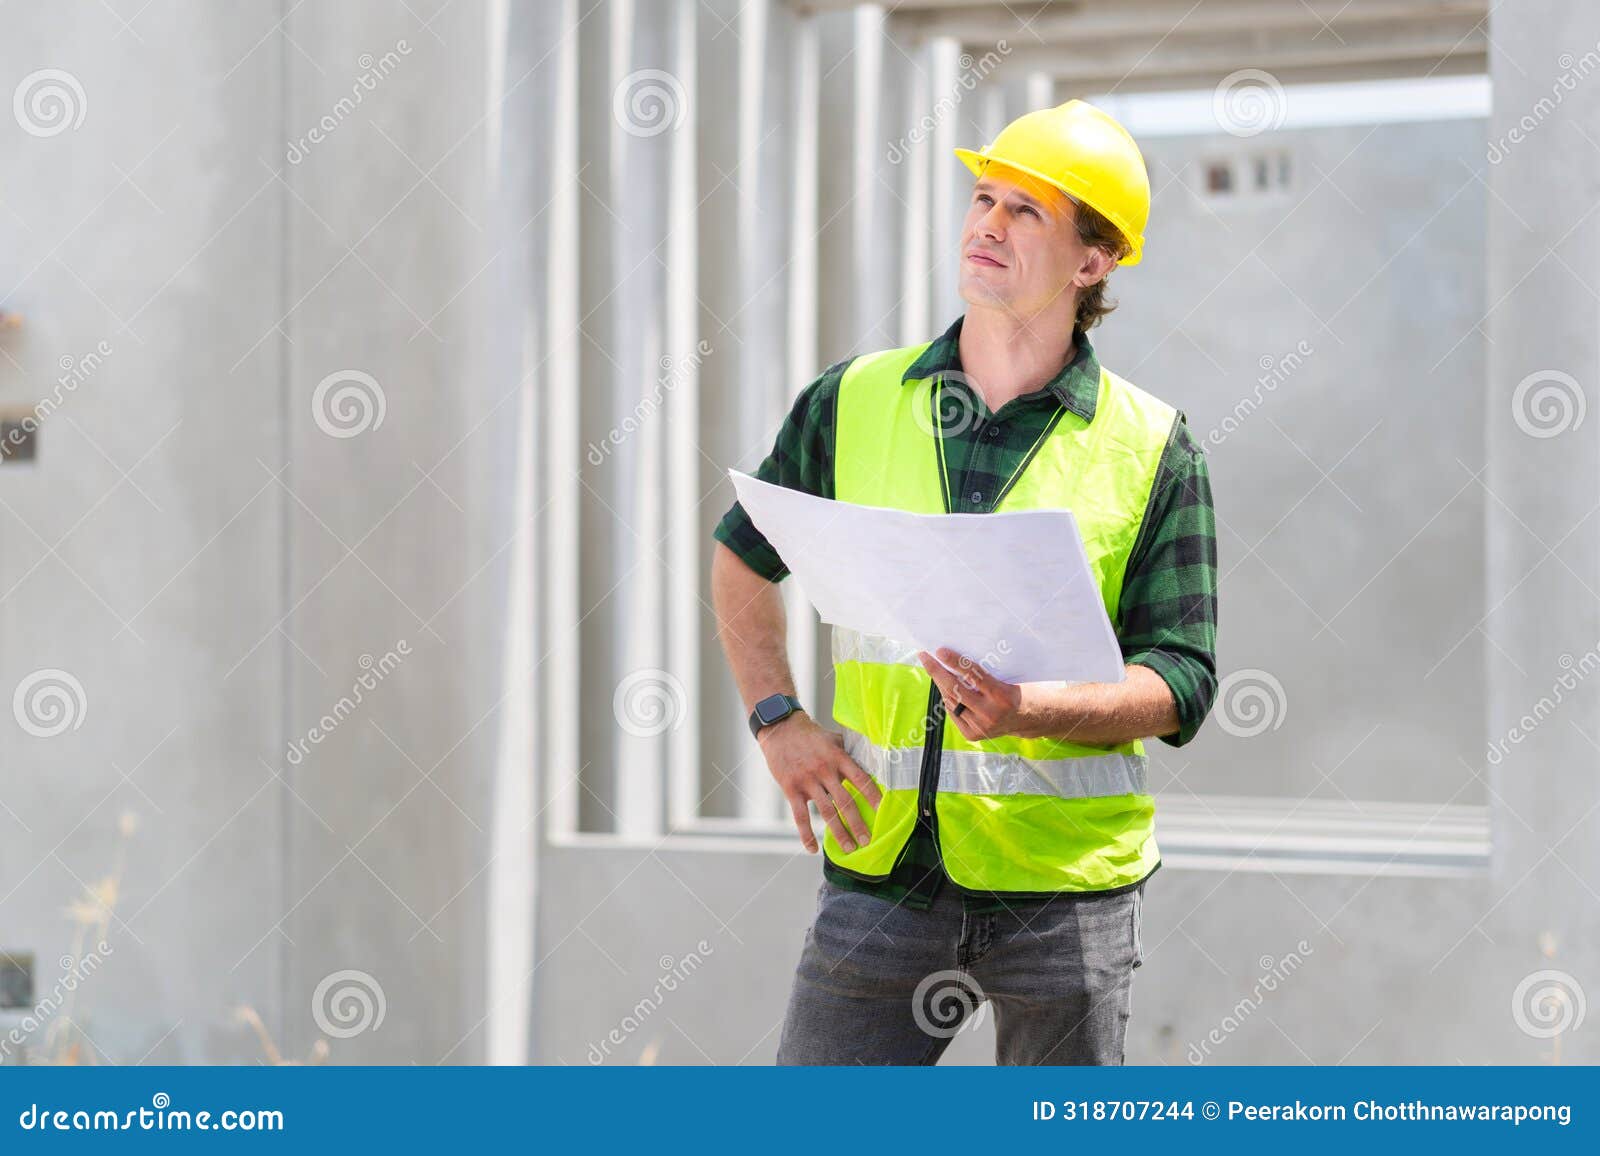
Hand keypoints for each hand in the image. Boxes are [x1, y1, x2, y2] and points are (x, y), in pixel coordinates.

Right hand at [757, 713, 882, 853]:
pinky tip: (813, 849)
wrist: (780, 728)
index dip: (873, 795)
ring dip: (839, 832)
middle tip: (867, 840)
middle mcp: (824, 769)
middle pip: (845, 801)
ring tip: (849, 848)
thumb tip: (872, 762)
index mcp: (838, 757)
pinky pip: (800, 816)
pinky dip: (807, 835)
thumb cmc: (810, 735)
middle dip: (858, 823)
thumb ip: (850, 752)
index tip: (883, 810)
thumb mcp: (833, 739)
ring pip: (826, 812)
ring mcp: (807, 780)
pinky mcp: (791, 788)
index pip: (861, 778)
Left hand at [917, 647, 1028, 740]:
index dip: (955, 662)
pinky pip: (953, 713)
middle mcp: (990, 713)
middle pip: (955, 690)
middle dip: (937, 672)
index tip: (940, 651)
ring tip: (936, 670)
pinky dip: (949, 700)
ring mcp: (980, 727)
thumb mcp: (1009, 678)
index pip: (973, 675)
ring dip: (941, 685)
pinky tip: (947, 689)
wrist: (1031, 719)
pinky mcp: (973, 735)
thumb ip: (985, 674)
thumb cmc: (1020, 691)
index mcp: (1002, 695)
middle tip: (925, 657)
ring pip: (951, 701)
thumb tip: (955, 662)